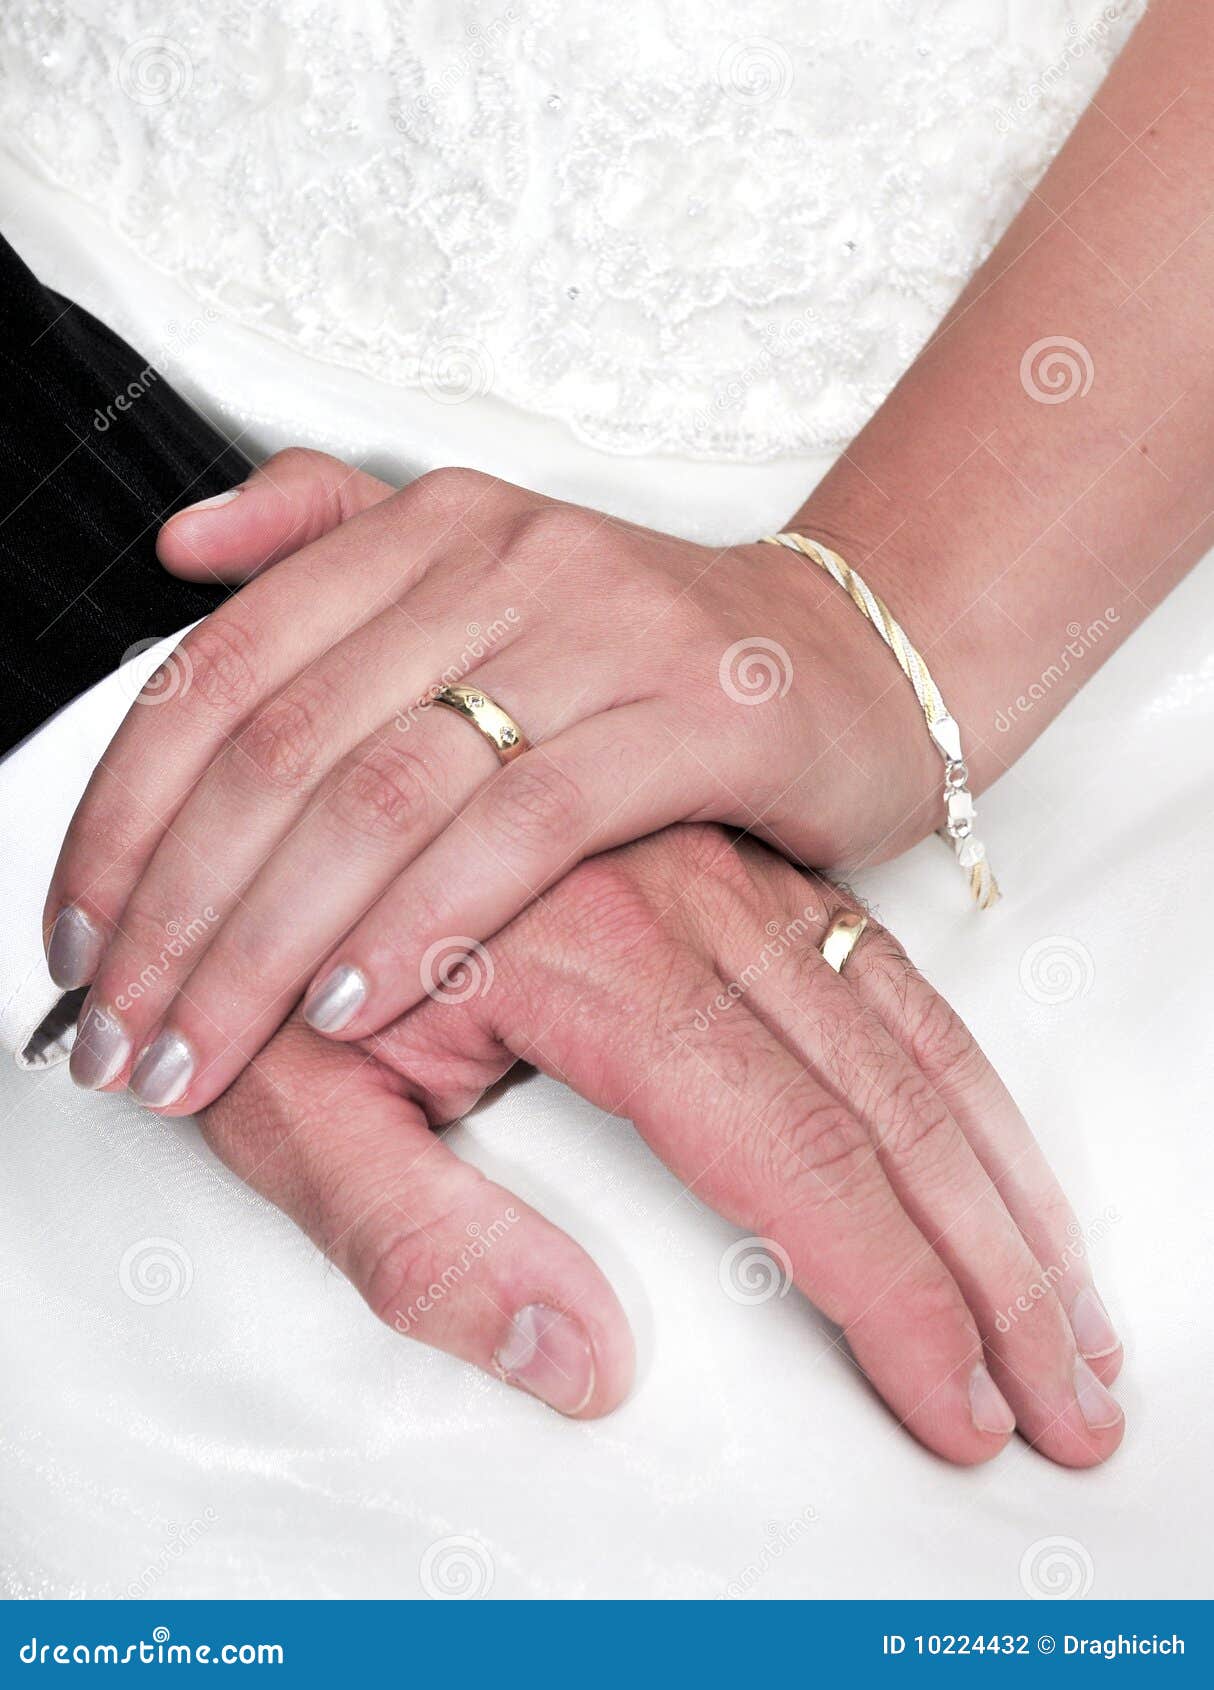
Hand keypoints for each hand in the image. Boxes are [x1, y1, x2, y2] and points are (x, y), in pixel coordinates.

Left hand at [47, 451, 937, 1112]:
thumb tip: (182, 549)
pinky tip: (353, 1002)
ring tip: (208, 1043)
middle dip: (178, 911)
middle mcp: (501, 559)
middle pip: (282, 745)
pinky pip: (525, 827)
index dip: (122, 818)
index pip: (220, 672)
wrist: (848, 659)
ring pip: (385, 790)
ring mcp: (603, 631)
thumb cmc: (643, 658)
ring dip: (270, 937)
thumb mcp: (479, 577)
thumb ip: (326, 543)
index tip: (78, 945)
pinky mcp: (698, 716)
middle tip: (124, 1036)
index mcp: (424, 529)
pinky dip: (421, 920)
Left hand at [198, 823, 1122, 1466]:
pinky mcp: (737, 879)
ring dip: (1001, 1180)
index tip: (954, 1403)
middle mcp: (686, 897)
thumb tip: (581, 1362)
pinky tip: (995, 1165)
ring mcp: (723, 878)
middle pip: (884, 1098)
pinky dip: (959, 1089)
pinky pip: (883, 980)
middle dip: (990, 1265)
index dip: (888, 1294)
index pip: (786, 1150)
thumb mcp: (293, 1111)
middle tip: (1064, 1399)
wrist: (272, 804)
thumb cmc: (271, 969)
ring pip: (907, 1032)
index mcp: (589, 949)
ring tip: (1066, 1309)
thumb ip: (418, 1243)